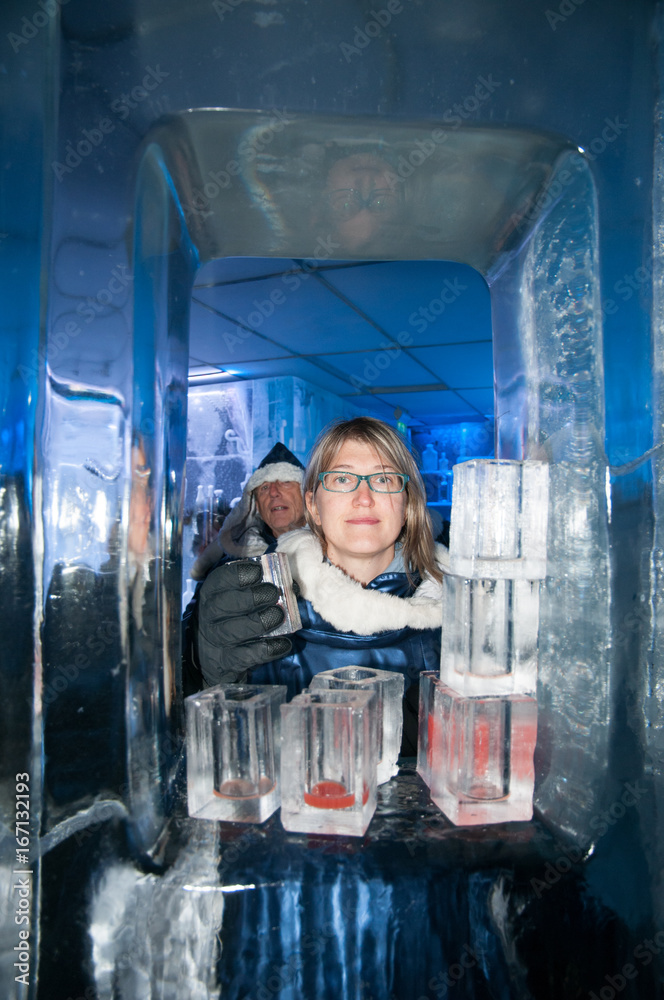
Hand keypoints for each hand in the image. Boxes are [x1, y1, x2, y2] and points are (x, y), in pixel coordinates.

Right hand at [195, 559, 292, 686]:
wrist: (211, 656)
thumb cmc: (230, 617)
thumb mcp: (231, 596)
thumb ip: (253, 584)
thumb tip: (288, 580)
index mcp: (211, 593)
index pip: (221, 579)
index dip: (241, 573)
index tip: (259, 572)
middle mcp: (209, 616)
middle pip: (226, 604)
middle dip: (254, 597)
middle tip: (273, 594)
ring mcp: (217, 640)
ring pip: (236, 630)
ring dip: (262, 622)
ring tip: (278, 616)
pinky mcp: (227, 662)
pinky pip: (249, 656)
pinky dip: (270, 649)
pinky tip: (284, 643)